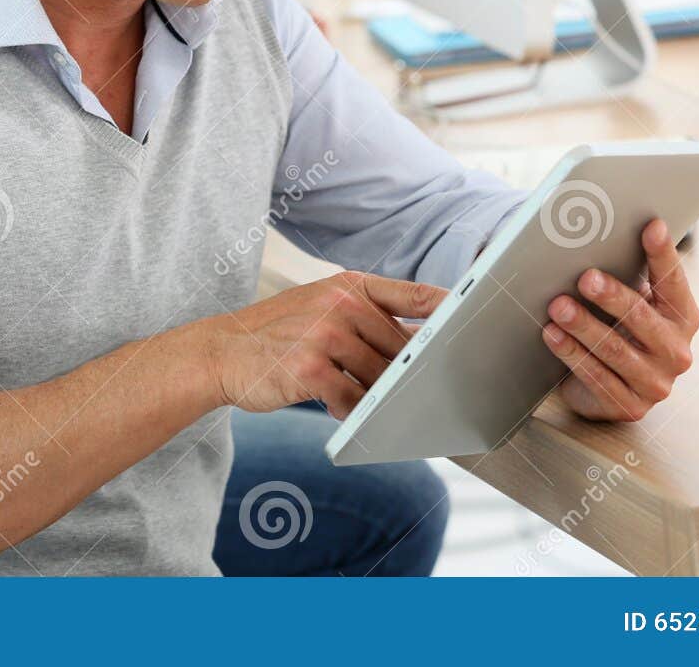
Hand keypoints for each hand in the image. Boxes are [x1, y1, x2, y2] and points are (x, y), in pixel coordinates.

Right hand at [193, 271, 448, 418]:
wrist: (221, 350)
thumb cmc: (276, 334)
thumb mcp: (320, 306)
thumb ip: (366, 318)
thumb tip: (420, 344)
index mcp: (349, 285)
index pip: (415, 293)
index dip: (451, 307)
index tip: (478, 321)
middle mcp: (340, 303)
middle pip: (401, 348)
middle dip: (407, 374)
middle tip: (419, 393)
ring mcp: (325, 335)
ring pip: (379, 378)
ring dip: (378, 397)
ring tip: (366, 401)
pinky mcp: (311, 368)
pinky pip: (352, 400)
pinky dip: (352, 412)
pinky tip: (341, 411)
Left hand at [541, 219, 698, 421]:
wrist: (610, 385)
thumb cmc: (619, 330)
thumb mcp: (630, 302)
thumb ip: (628, 274)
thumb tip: (598, 231)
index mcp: (683, 318)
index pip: (673, 282)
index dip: (662, 254)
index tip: (651, 226)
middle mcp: (677, 352)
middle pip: (642, 319)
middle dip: (612, 297)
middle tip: (585, 278)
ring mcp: (656, 383)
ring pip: (615, 350)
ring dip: (584, 326)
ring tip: (558, 306)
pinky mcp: (630, 406)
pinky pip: (597, 377)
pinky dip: (571, 354)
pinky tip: (552, 335)